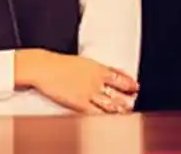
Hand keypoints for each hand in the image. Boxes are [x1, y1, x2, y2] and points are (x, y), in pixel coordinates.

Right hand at [14, 50, 138, 113]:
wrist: (44, 68)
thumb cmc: (61, 64)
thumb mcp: (84, 61)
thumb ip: (99, 68)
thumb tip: (112, 72)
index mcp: (97, 68)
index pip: (119, 77)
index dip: (129, 83)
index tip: (135, 87)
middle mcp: (96, 81)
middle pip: (117, 92)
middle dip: (127, 99)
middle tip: (132, 102)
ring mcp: (88, 93)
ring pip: (110, 104)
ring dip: (119, 109)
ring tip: (125, 112)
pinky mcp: (80, 103)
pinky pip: (96, 113)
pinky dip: (105, 116)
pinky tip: (110, 118)